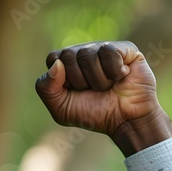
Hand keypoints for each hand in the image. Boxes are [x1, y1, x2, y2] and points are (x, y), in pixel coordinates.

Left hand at [34, 41, 171, 155]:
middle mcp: (85, 52)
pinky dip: (114, 71)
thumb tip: (57, 64)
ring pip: (88, 54)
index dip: (64, 79)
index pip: (53, 58)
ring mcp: (104, 48)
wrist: (125, 121)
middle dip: (80, 81)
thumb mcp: (61, 108)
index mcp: (67, 64)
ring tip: (109, 86)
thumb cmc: (93, 114)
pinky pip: (109, 51)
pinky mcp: (125, 48)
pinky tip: (122, 77)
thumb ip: (46, 88)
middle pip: (69, 55)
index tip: (76, 91)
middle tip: (95, 90)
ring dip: (98, 79)